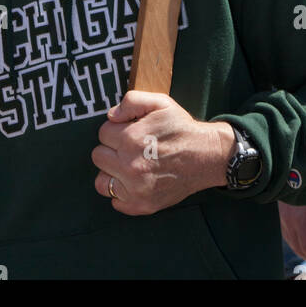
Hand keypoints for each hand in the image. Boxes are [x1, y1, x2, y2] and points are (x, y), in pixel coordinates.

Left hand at [92, 90, 234, 215]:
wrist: (206, 156)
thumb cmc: (181, 128)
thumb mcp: (160, 102)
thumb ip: (132, 101)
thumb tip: (111, 115)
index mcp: (131, 138)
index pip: (103, 133)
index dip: (116, 129)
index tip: (129, 131)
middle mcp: (130, 166)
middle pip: (98, 156)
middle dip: (112, 149)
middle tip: (130, 147)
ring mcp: (136, 189)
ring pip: (101, 182)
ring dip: (112, 172)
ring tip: (128, 165)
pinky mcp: (143, 205)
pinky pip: (115, 202)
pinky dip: (122, 192)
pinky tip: (135, 181)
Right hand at [278, 200, 305, 269]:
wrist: (293, 172)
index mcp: (300, 221)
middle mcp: (289, 223)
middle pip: (299, 249)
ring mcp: (283, 220)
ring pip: (292, 244)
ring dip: (303, 252)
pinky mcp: (281, 217)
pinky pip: (287, 237)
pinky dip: (296, 244)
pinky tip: (304, 244)